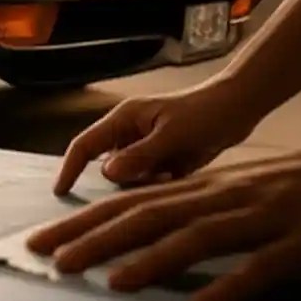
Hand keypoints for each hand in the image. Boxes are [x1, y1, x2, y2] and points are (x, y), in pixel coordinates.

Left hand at [28, 151, 300, 300]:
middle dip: (97, 238)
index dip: (82, 222)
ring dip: (153, 260)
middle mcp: (222, 197)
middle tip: (55, 261)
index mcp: (202, 188)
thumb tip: (137, 235)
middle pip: (148, 216)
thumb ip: (188, 211)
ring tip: (112, 282)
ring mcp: (262, 216)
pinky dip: (232, 283)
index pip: (129, 204)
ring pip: (197, 237)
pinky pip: (263, 265)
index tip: (40, 242)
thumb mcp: (233, 194)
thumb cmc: (292, 188)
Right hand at [53, 85, 263, 194]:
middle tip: (153, 176)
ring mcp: (145, 147)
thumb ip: (140, 155)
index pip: (85, 145)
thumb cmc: (205, 114)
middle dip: (123, 178)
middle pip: (108, 165)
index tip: (60, 193)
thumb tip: (106, 174)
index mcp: (123, 120)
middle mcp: (129, 133)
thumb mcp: (172, 135)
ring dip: (145, 182)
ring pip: (130, 176)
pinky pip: (149, 180)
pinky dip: (159, 183)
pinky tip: (180, 172)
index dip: (70, 168)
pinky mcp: (163, 159)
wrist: (240, 108)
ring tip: (173, 170)